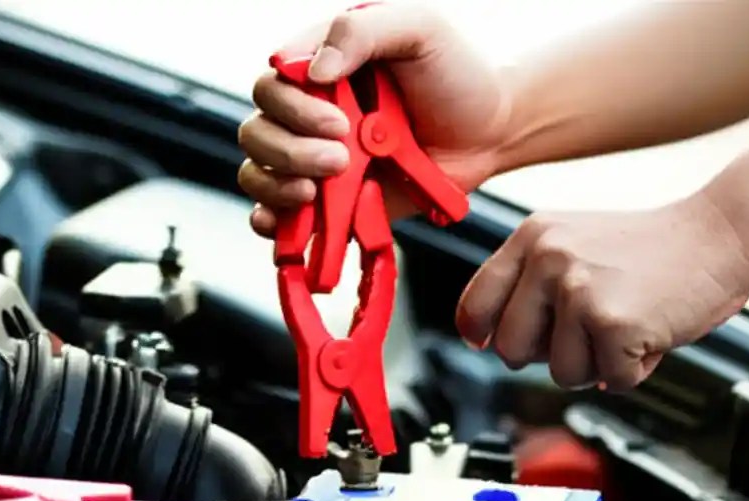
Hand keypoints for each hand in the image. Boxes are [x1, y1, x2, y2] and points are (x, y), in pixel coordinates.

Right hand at [238, 2, 510, 236]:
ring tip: (318, 191)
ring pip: (259, 172)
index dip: (292, 109)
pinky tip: (283, 222)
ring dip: (278, 184)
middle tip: (341, 159)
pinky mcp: (326, 200)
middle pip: (258, 132)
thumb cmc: (456, 74)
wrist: (490, 132)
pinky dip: (271, 219)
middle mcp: (306, 112)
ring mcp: (313, 158)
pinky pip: (277, 213)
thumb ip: (363, 33)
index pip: (271, 85)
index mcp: (319, 67)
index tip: (339, 123)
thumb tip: (314, 70)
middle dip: (290, 151)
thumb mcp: (418, 30)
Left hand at [456, 192, 748, 390]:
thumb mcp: (574, 244)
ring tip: (625, 325)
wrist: (722, 233)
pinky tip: (650, 333)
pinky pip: (610, 378)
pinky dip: (635, 369)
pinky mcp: (613, 322)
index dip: (481, 334)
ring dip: (596, 364)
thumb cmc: (655, 247)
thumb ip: (532, 282)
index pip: (476, 303)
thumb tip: (490, 340)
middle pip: (511, 350)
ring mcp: (579, 290)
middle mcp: (549, 259)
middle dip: (547, 357)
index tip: (487, 343)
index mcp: (533, 237)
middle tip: (587, 335)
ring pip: (560, 372)